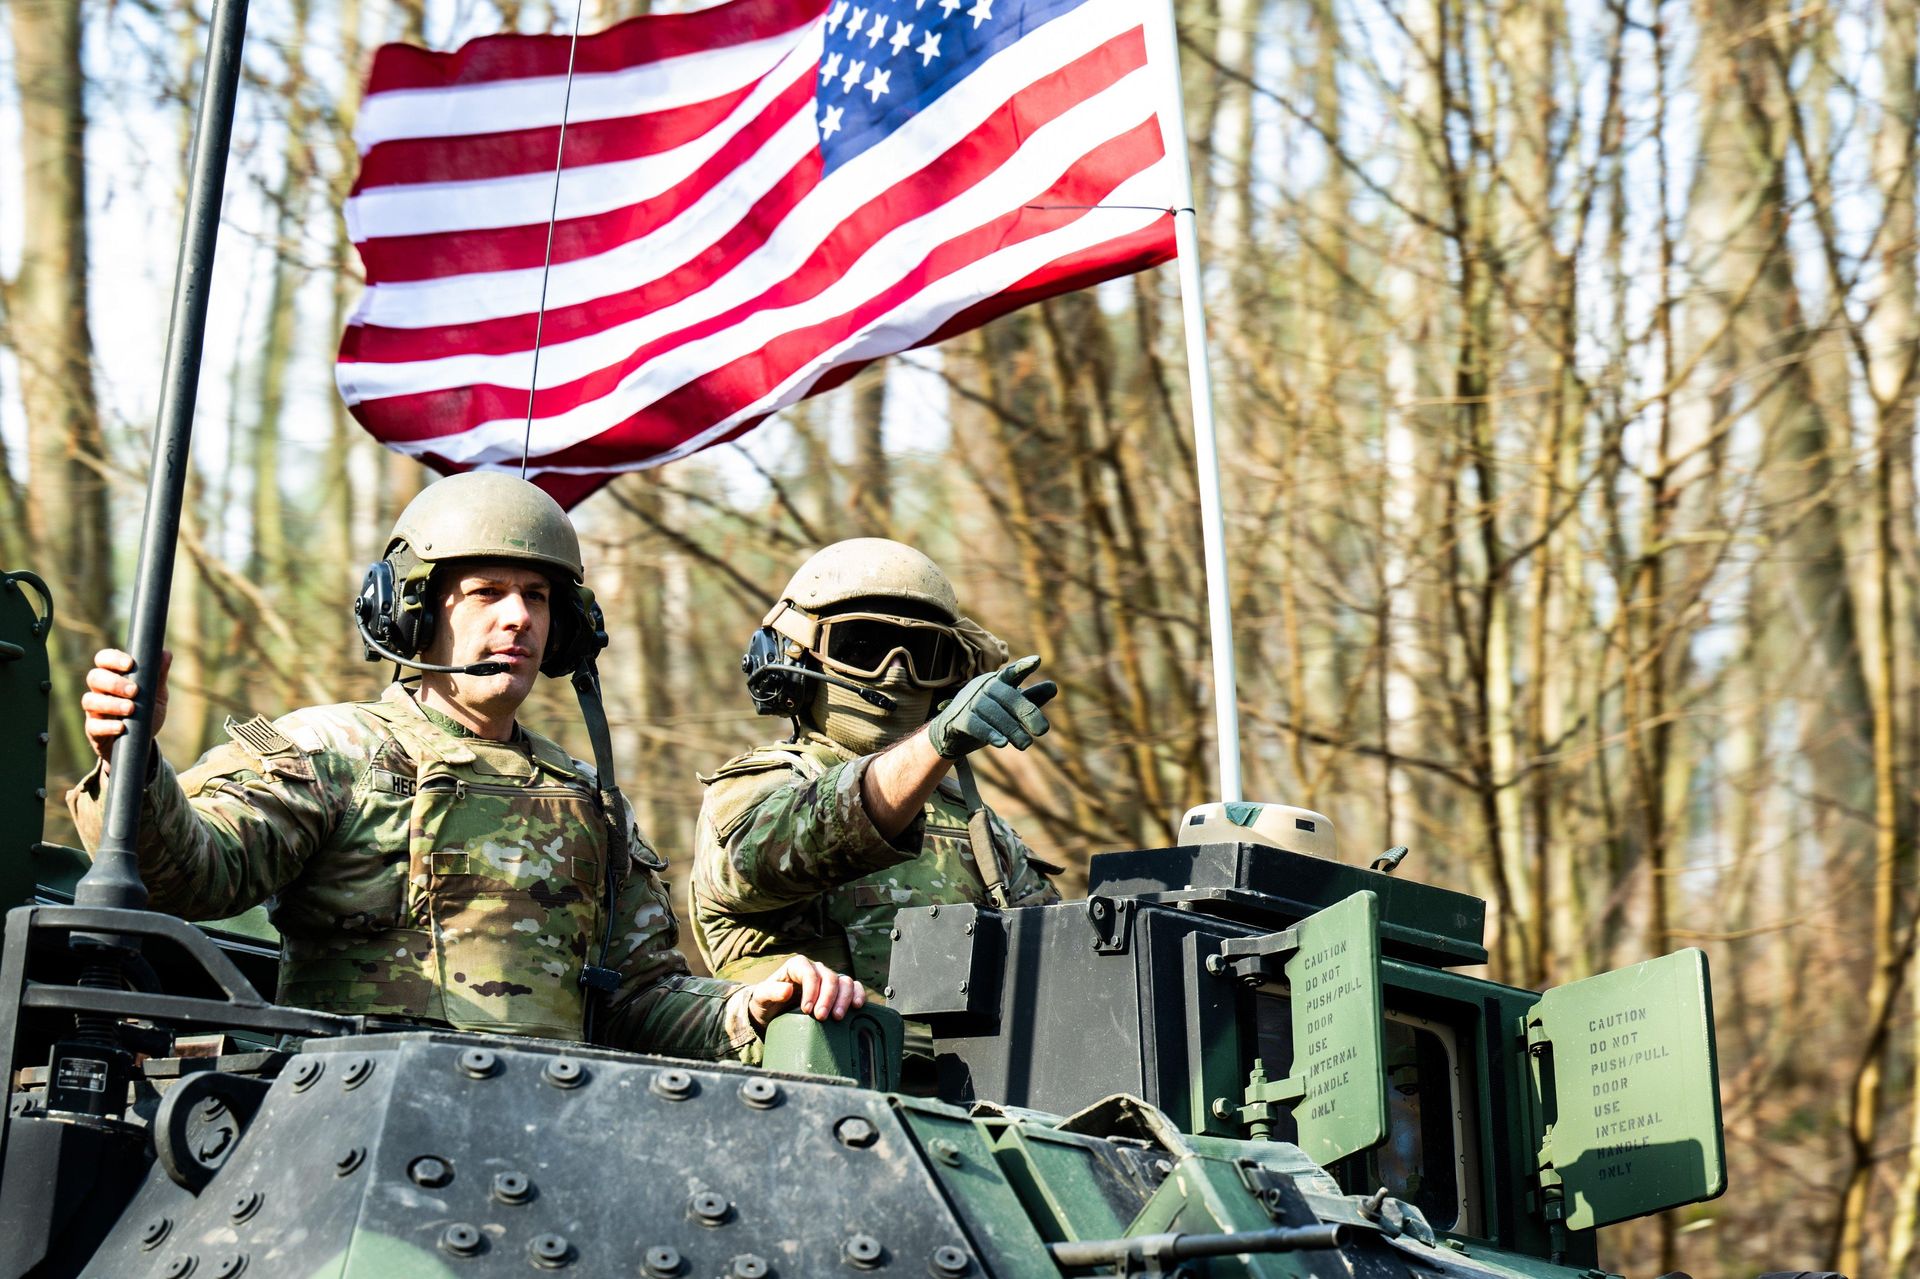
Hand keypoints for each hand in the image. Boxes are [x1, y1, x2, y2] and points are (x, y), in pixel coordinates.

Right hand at [82, 647, 170, 765]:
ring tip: (131, 708)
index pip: (104, 659)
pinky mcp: (93, 729)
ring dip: (111, 704)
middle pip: (94, 677)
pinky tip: (121, 727)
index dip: (113, 659)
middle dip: (114, 682)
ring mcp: (94, 710)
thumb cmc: (145, 711)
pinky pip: (93, 726)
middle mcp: (100, 690)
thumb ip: (158, 675)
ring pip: (90, 700)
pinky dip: (107, 726)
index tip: (130, 664)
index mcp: (113, 676)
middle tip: (134, 691)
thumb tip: (165, 652)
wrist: (140, 742)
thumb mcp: (155, 694)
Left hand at [744, 955, 865, 1033]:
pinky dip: (858, 995)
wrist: (773, 1012)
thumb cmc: (767, 1002)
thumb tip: (788, 990)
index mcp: (798, 966)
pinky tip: (857, 1006)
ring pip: (844, 982)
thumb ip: (771, 991)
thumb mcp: (762, 996)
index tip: (807, 1010)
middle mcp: (816, 969)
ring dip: (844, 999)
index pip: (810, 973)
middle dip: (828, 998)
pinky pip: (854, 987)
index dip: (812, 990)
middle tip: (822, 1017)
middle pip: (829, 978)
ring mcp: (828, 979)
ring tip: (838, 1017)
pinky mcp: (838, 991)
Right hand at [926, 654, 1056, 758]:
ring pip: (994, 713)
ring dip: (1012, 729)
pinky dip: (990, 733)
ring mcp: (969, 701)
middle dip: (1027, 712)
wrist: (951, 733)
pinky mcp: (959, 718)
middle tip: (1043, 731)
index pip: (1011, 673)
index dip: (1022, 667)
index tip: (1037, 661)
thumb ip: (1030, 698)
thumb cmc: (986, 716)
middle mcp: (983, 687)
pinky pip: (976, 724)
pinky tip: (1002, 743)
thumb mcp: (1009, 708)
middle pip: (1008, 696)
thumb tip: (1054, 686)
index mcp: (997, 681)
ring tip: (1026, 744)